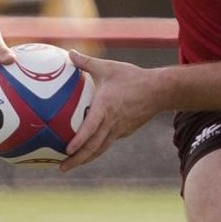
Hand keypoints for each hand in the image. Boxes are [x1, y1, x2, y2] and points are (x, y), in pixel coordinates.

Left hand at [59, 51, 162, 171]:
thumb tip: (69, 52)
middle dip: (77, 160)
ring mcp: (119, 129)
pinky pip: (107, 142)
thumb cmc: (132, 77)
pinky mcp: (124, 131)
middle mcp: (112, 123)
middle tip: (61, 168)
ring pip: (100, 149)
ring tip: (69, 166)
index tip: (67, 150)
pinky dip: (95, 149)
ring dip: (85, 159)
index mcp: (106, 108)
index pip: (91, 128)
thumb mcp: (107, 67)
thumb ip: (86, 62)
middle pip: (94, 147)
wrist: (159, 90)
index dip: (79, 140)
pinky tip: (86, 150)